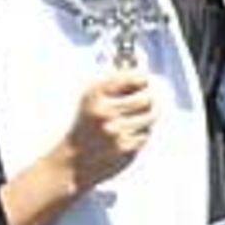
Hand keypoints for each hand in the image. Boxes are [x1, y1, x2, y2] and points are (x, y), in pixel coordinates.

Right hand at [57, 73, 154, 190]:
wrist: (73, 159)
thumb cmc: (86, 123)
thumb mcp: (92, 98)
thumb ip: (115, 82)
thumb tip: (142, 65)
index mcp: (95, 92)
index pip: (135, 77)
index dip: (143, 79)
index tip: (144, 82)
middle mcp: (104, 110)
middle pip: (146, 98)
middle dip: (151, 99)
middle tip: (149, 100)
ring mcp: (115, 130)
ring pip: (150, 116)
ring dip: (148, 116)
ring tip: (140, 117)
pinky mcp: (124, 147)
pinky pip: (145, 134)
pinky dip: (142, 133)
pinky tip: (130, 134)